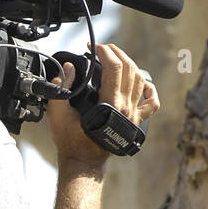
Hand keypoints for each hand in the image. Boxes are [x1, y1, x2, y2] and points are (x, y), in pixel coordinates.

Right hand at [46, 43, 161, 164]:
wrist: (83, 161)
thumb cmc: (70, 140)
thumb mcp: (57, 113)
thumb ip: (60, 89)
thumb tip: (68, 68)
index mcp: (110, 104)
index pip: (114, 67)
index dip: (103, 51)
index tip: (92, 47)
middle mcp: (126, 108)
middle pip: (129, 68)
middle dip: (115, 52)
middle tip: (102, 48)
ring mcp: (133, 114)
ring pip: (140, 79)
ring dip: (128, 63)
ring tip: (115, 59)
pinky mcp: (135, 120)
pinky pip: (151, 103)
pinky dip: (148, 89)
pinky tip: (140, 82)